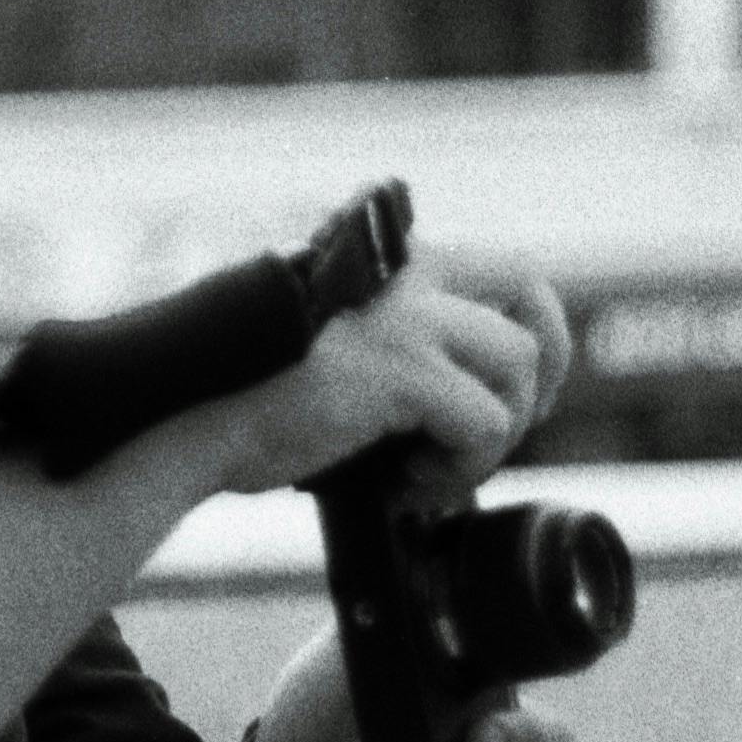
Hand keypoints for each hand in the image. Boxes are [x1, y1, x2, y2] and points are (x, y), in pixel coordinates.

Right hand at [207, 247, 569, 503]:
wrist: (195, 421)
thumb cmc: (257, 400)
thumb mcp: (345, 346)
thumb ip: (407, 340)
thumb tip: (487, 389)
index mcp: (390, 258)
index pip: (502, 270)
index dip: (527, 331)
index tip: (513, 395)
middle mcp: (405, 269)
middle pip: (530, 289)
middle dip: (546, 363)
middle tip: (510, 424)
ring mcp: (407, 313)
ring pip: (518, 364)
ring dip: (494, 434)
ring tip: (431, 469)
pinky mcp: (404, 367)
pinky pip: (485, 422)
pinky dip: (458, 468)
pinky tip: (405, 483)